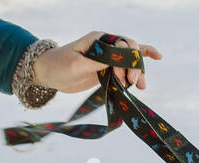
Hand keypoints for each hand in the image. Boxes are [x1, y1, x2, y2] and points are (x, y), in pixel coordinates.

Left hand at [33, 32, 162, 93]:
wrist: (49, 74)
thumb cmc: (59, 65)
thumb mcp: (76, 65)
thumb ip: (96, 63)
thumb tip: (116, 63)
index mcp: (99, 39)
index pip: (122, 44)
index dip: (128, 60)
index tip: (124, 78)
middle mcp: (106, 45)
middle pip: (130, 52)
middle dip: (135, 67)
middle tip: (134, 84)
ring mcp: (108, 58)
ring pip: (130, 61)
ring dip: (138, 72)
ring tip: (141, 87)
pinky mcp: (107, 69)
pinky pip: (125, 68)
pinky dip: (137, 69)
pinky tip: (150, 70)